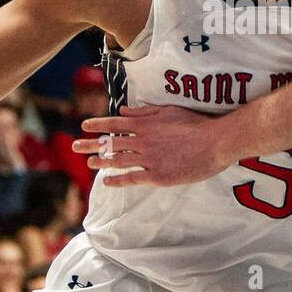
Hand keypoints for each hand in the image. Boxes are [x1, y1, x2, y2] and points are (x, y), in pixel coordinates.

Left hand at [74, 105, 228, 187]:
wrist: (215, 142)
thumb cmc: (195, 123)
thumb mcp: (168, 110)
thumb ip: (143, 112)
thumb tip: (123, 111)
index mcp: (144, 124)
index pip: (114, 123)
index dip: (97, 124)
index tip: (84, 126)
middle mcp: (142, 141)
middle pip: (110, 143)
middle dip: (91, 145)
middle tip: (75, 146)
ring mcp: (149, 159)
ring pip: (118, 161)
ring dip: (101, 162)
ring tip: (88, 163)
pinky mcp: (157, 175)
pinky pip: (132, 178)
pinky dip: (117, 179)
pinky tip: (107, 181)